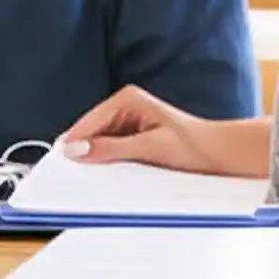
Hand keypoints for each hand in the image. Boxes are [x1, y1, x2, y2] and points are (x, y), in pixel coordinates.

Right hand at [60, 86, 270, 177]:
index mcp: (127, 100)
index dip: (73, 143)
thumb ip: (112, 149)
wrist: (217, 155)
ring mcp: (127, 123)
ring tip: (91, 178)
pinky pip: (110, 152)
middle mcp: (125, 107)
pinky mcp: (132, 139)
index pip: (88, 123)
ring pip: (98, 145)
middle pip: (90, 133)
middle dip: (83, 153)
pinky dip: (107, 165)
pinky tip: (108, 176)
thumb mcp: (149, 148)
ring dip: (96, 161)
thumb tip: (78, 149)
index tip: (61, 163)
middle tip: (72, 176)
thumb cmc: (193, 146)